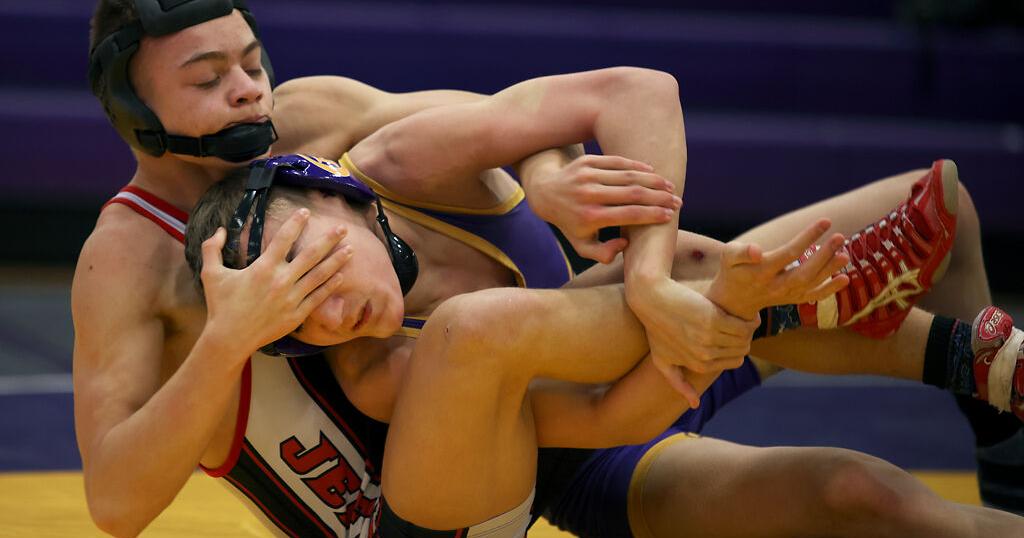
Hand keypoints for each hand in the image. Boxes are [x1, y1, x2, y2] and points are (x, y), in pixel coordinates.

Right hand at [199, 209, 350, 357]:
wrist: (230, 338)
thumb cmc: (220, 305)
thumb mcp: (211, 274)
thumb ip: (212, 248)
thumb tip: (220, 229)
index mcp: (263, 267)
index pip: (284, 239)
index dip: (296, 223)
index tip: (306, 211)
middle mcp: (281, 280)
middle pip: (310, 255)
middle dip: (329, 239)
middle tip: (343, 227)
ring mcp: (292, 298)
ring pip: (320, 275)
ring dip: (336, 261)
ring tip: (351, 249)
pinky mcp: (297, 314)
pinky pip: (318, 297)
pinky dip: (331, 286)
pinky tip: (341, 276)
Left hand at [523, 154, 681, 262]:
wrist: (544, 192)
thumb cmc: (570, 222)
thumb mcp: (581, 245)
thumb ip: (602, 254)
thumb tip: (625, 243)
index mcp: (589, 217)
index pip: (628, 215)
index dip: (651, 215)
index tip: (669, 216)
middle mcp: (588, 194)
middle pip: (632, 194)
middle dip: (659, 198)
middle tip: (677, 201)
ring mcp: (587, 175)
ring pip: (628, 175)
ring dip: (653, 180)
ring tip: (670, 186)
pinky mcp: (587, 161)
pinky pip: (617, 162)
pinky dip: (637, 166)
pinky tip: (652, 171)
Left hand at [630, 278, 759, 406]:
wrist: (651, 300)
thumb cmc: (656, 329)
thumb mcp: (662, 360)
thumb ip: (678, 383)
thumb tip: (695, 405)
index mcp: (698, 365)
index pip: (735, 362)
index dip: (737, 349)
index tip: (735, 336)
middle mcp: (705, 355)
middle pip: (742, 350)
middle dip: (745, 339)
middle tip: (740, 325)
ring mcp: (710, 337)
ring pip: (745, 338)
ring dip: (749, 329)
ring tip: (744, 319)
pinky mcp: (713, 319)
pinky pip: (743, 325)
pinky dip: (749, 320)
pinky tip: (747, 314)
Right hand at [706, 219, 850, 319]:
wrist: (732, 300)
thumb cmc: (731, 270)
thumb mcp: (728, 257)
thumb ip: (741, 252)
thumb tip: (756, 250)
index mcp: (761, 272)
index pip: (789, 253)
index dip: (808, 237)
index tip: (825, 221)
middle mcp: (775, 286)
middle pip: (804, 271)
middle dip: (824, 255)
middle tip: (840, 237)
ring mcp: (784, 295)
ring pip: (811, 284)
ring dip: (830, 269)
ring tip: (845, 253)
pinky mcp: (791, 300)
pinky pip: (813, 297)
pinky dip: (830, 289)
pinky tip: (845, 278)